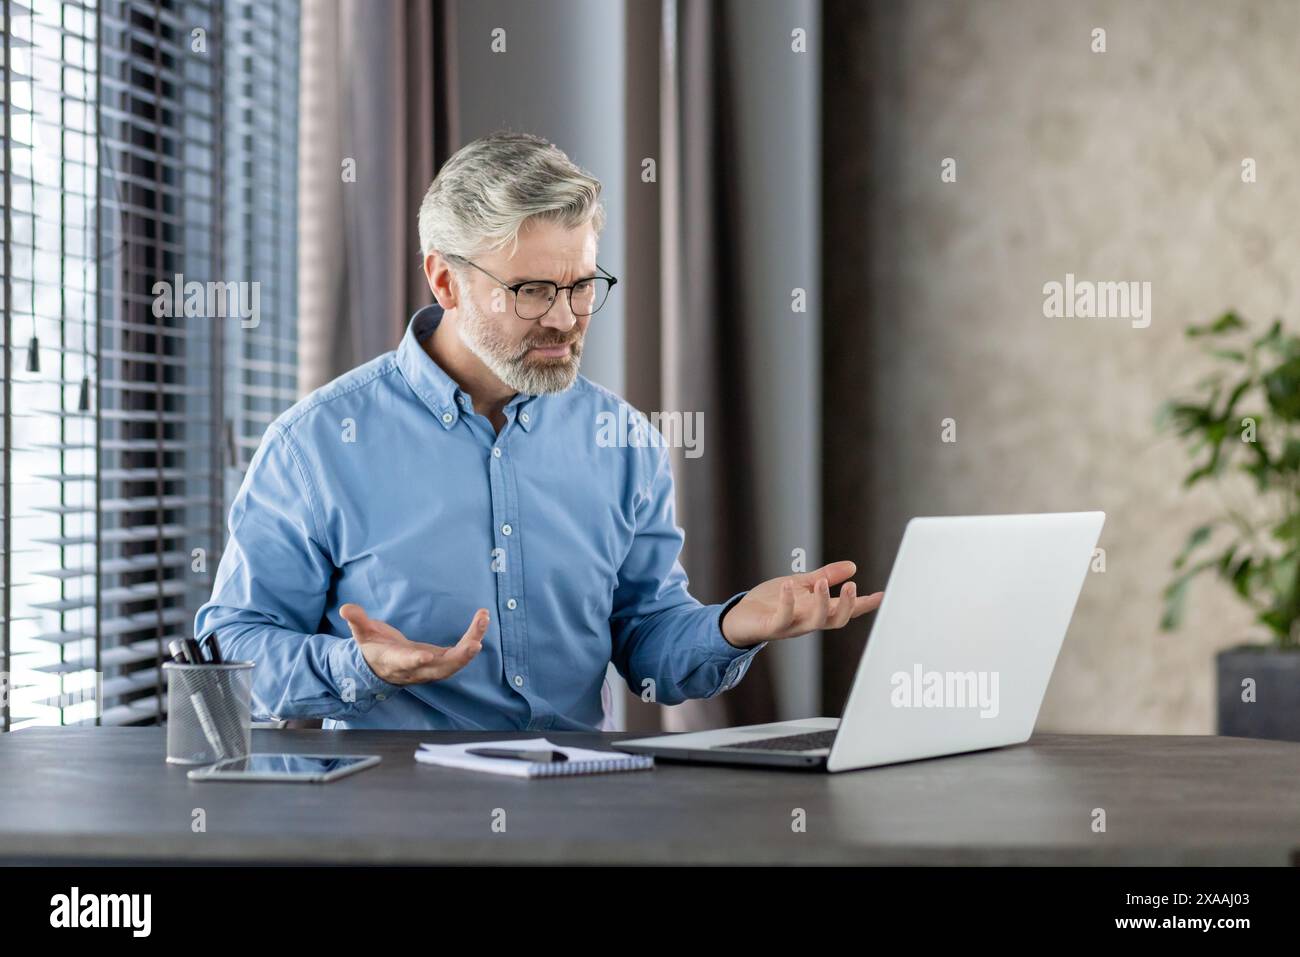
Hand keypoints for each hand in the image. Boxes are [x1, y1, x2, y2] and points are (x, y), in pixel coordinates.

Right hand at [340, 603, 487, 685]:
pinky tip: (482, 621)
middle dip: (459, 657)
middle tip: (475, 643)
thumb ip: (357, 621)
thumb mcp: (362, 634)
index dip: (416, 661)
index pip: (406, 663)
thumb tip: (345, 608)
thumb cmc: (373, 648)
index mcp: (396, 662)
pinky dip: (473, 638)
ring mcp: (432, 667)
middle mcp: (417, 669)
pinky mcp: (442, 661)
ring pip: (456, 661)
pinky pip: (461, 653)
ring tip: (483, 620)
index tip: (427, 656)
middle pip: (441, 668)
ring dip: (472, 642)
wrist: (383, 666)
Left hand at [720, 561, 882, 648]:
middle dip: (847, 605)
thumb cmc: (769, 603)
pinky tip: (789, 585)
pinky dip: (787, 602)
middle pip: (836, 620)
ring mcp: (791, 625)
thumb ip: (826, 576)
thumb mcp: (801, 584)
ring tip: (822, 582)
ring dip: (821, 602)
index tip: (882, 596)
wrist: (739, 618)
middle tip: (852, 586)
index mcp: (817, 610)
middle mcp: (808, 620)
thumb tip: (852, 567)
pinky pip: (783, 618)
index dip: (864, 604)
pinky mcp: (772, 627)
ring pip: (815, 622)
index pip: (845, 609)